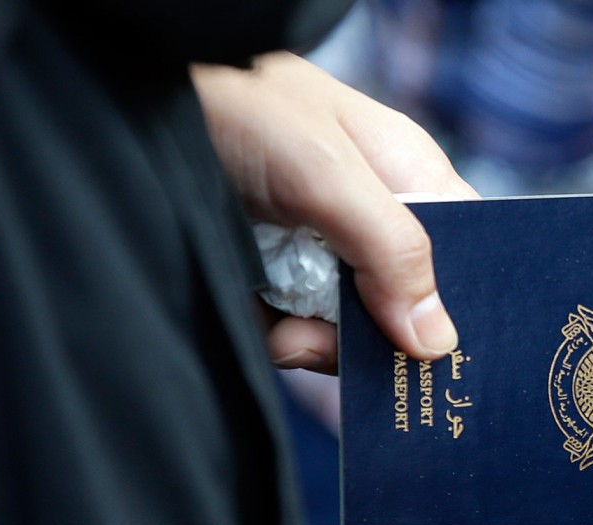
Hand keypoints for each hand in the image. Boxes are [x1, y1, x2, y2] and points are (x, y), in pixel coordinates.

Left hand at [192, 52, 477, 374]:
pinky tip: (254, 316)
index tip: (425, 355)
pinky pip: (292, 327)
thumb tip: (438, 341)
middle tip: (317, 331)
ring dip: (309, 338)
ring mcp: (320, 247)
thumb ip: (390, 249)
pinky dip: (272, 333)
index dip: (454, 308)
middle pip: (401, 309)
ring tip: (278, 324)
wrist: (130, 103)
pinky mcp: (273, 271)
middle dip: (362, 336)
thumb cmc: (241, 105)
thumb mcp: (325, 172)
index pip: (462, 257)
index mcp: (407, 180)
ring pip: (344, 328)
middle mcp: (370, 218)